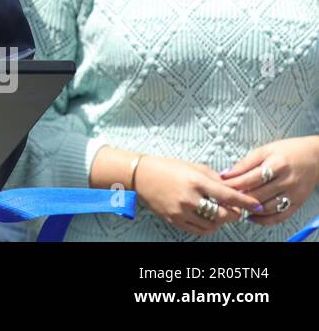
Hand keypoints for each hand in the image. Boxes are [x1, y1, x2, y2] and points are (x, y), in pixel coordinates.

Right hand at [132, 155, 256, 235]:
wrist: (140, 175)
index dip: (245, 202)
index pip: (228, 195)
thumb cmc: (167, 167)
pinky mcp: (174, 220)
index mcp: (195, 181)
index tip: (256, 205)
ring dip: (221, 221)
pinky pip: (198, 230)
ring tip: (220, 213)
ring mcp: (181, 211)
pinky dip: (208, 226)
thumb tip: (232, 189)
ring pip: (212, 225)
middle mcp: (189, 198)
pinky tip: (208, 218)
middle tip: (236, 210)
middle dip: (234, 213)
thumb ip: (214, 178)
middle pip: (222, 215)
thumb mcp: (192, 166)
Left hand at [220, 136, 318, 226]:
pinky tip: (252, 216)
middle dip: (239, 198)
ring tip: (237, 206)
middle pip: (258, 195)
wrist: (315, 157)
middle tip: (225, 198)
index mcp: (277, 165)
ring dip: (250, 210)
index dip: (233, 184)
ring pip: (267, 208)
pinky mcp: (298, 203)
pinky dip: (264, 220)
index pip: (250, 179)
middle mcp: (287, 181)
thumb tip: (226, 174)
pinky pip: (280, 216)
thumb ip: (245, 163)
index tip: (221, 185)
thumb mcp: (264, 150)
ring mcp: (294, 194)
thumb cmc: (288, 151)